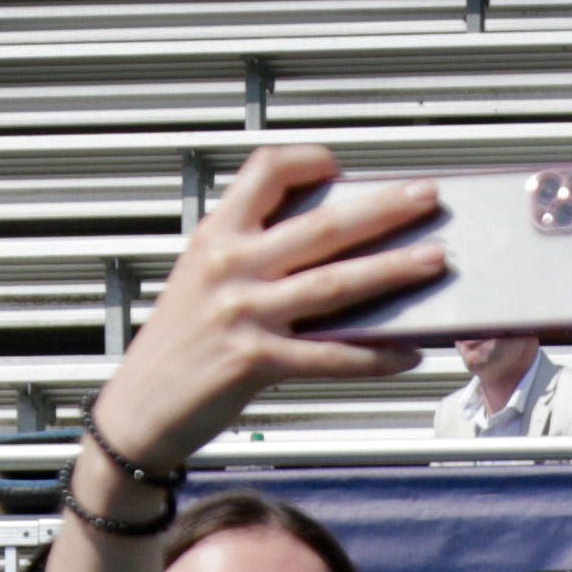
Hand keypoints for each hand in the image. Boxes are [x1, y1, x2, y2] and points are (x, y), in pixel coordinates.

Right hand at [81, 145, 446, 477]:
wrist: (138, 409)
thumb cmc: (176, 346)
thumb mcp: (202, 278)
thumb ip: (251, 254)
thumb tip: (329, 247)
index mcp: (217, 235)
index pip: (266, 171)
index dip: (308, 161)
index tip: (340, 166)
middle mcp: (231, 265)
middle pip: (322, 225)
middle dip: (384, 209)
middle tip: (427, 197)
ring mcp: (244, 312)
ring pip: (336, 284)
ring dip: (393, 270)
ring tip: (434, 261)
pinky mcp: (255, 361)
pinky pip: (330, 355)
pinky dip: (374, 355)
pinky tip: (405, 352)